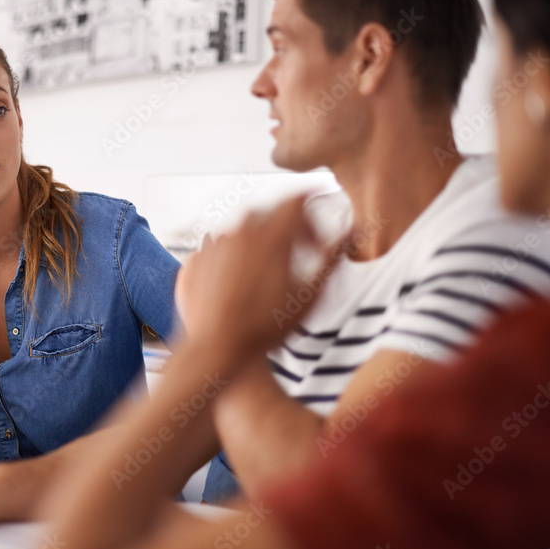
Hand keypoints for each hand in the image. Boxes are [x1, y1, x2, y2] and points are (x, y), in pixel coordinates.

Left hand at [179, 196, 338, 360]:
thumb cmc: (261, 328)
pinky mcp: (196, 259)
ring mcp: (213, 245)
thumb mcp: (310, 295)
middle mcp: (239, 232)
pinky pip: (219, 244)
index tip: (320, 208)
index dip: (314, 203)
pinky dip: (234, 252)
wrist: (215, 348)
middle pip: (270, 211)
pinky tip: (241, 276)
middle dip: (289, 224)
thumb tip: (352, 232)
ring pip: (242, 227)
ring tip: (272, 266)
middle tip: (302, 247)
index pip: (296, 200)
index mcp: (270, 235)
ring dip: (261, 238)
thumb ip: (332, 257)